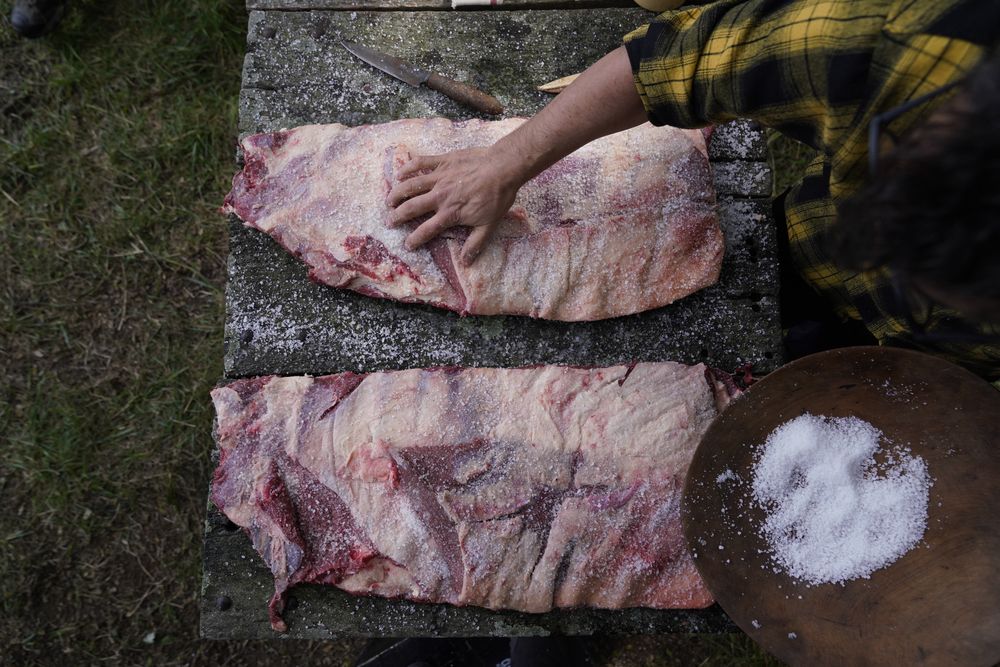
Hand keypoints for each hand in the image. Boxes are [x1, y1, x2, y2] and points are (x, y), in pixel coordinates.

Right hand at [386, 147, 520, 265]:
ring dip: (397, 194)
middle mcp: (440, 196)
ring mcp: (439, 177)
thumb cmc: (498, 197)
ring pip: (410, 186)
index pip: (426, 230)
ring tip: (388, 201)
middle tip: (389, 221)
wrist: (503, 168)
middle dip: (397, 216)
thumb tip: (466, 262)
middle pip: (411, 208)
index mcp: (450, 213)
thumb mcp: (489, 225)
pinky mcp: (442, 161)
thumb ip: (475, 244)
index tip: (407, 244)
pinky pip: (420, 163)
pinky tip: (399, 174)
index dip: (414, 239)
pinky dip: (407, 167)